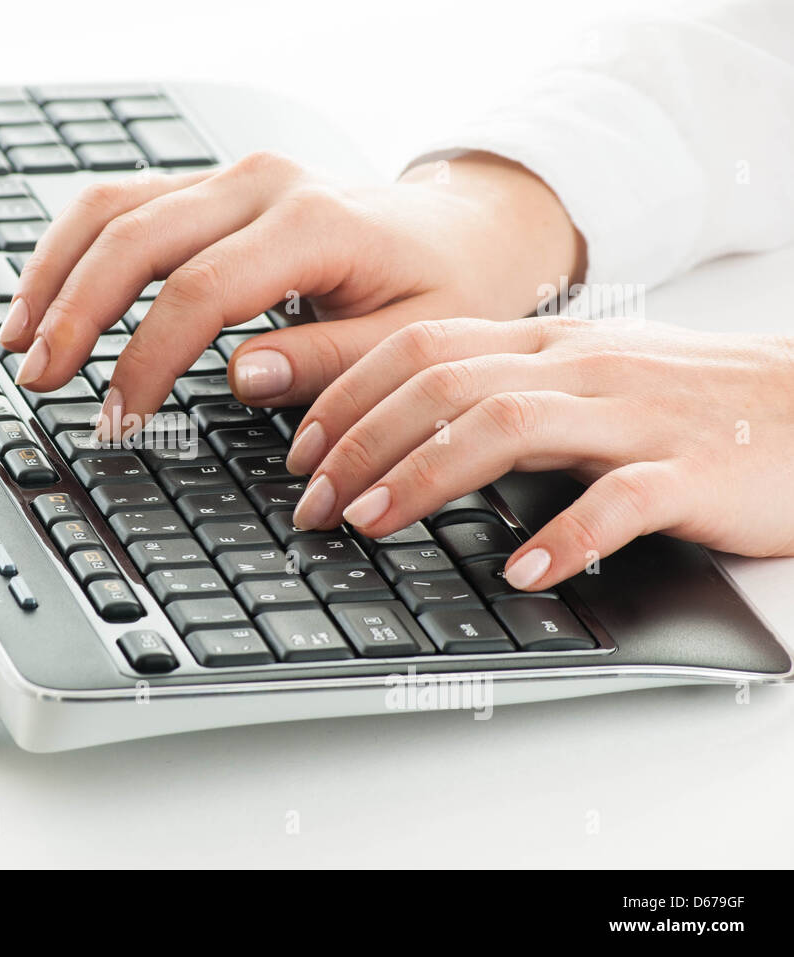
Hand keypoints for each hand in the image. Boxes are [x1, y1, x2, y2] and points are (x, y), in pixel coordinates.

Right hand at [0, 151, 583, 435]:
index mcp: (314, 224)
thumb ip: (329, 361)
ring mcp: (231, 179)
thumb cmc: (444, 286)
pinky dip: (74, 249)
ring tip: (20, 339)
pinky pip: (124, 205)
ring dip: (57, 274)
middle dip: (76, 313)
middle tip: (40, 380)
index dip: (146, 358)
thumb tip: (239, 376)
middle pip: (136, 238)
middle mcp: (261, 186)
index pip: (199, 291)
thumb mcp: (413, 338)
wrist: (460, 228)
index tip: (118, 416)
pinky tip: (47, 295)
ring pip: (113, 208)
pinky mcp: (211, 189)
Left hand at [285, 315, 793, 589]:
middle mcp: (581, 366)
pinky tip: (519, 573)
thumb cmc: (688, 405)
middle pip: (444, 384)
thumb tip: (396, 438)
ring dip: (427, 476)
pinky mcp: (693, 471)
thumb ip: (500, 397)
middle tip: (314, 504)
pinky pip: (619, 500)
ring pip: (511, 425)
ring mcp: (637, 414)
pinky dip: (563, 538)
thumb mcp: (582, 383)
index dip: (346, 397)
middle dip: (362, 442)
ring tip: (373, 523)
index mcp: (548, 345)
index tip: (300, 452)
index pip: (421, 347)